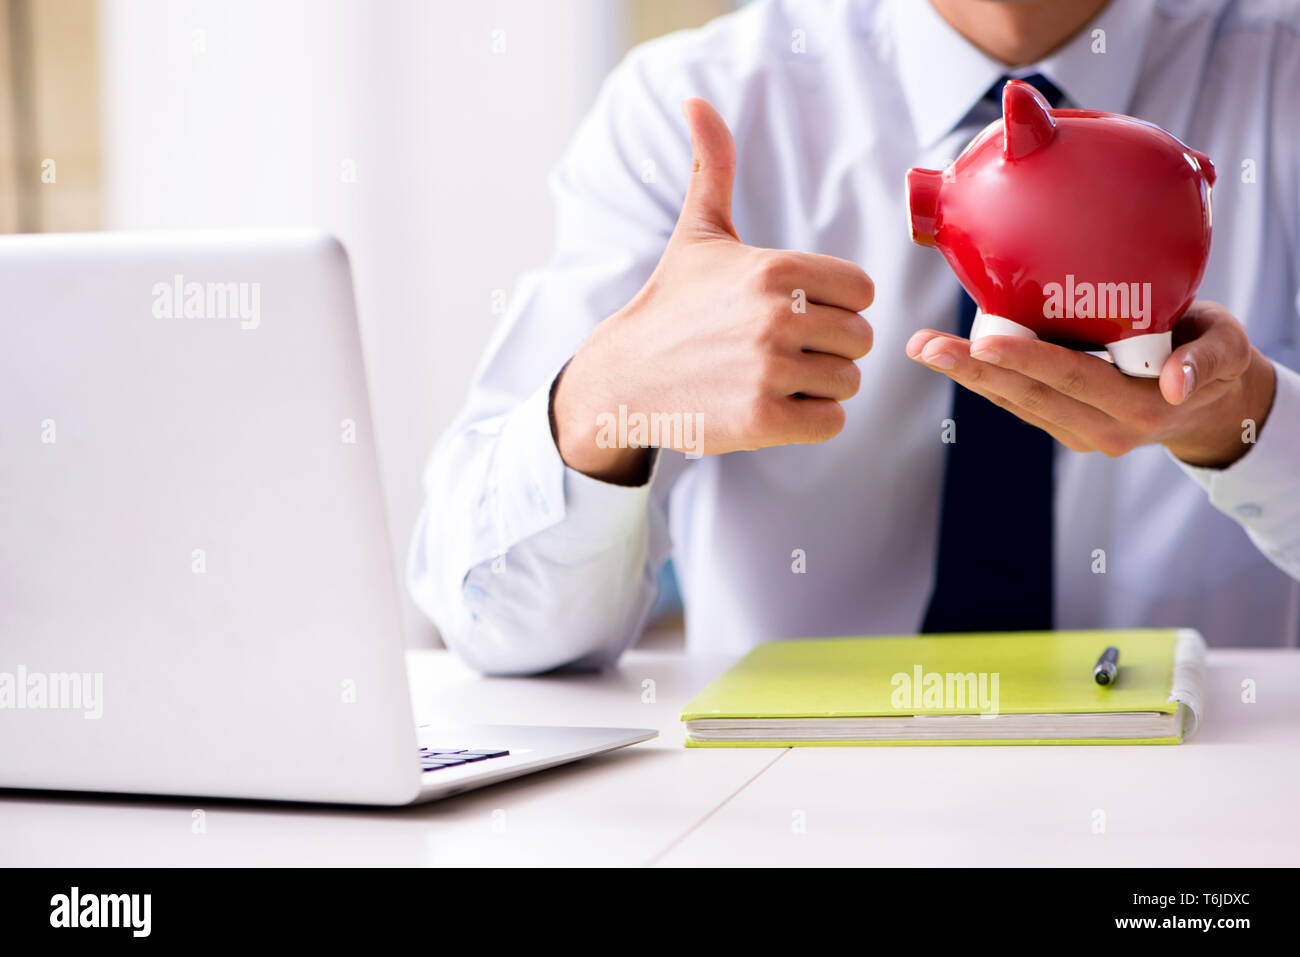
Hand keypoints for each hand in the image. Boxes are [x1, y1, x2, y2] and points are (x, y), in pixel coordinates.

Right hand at [552, 98, 874, 483]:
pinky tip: (766, 407)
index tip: (793, 313)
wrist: (621, 378)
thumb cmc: (670, 305)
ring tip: (765, 378)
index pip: (862, 292)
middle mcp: (777, 315)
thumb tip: (696, 102)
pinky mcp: (762, 419)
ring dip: (815, 388)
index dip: (835, 306)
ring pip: (847, 383)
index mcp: (775, 268)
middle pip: (860, 340)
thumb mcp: (697, 234)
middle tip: (772, 352)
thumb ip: (713, 168)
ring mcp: (769, 369)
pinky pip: (831, 423)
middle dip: (825, 350)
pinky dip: (807, 422)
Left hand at [905, 301, 1276, 468]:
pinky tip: (952, 356)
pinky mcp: (1065, 428)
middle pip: (1029, 396)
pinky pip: (1018, 404)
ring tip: (923, 348)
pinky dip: (985, 380)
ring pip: (1015, 403)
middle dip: (974, 369)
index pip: (1074, 379)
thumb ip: (1205, 360)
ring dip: (967, 376)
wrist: (1210, 403)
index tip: (986, 339)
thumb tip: (1175, 382)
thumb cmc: (1215, 355)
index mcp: (1141, 408)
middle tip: (926, 346)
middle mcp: (1105, 430)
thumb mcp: (1227, 348)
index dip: (1029, 360)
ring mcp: (1080, 434)